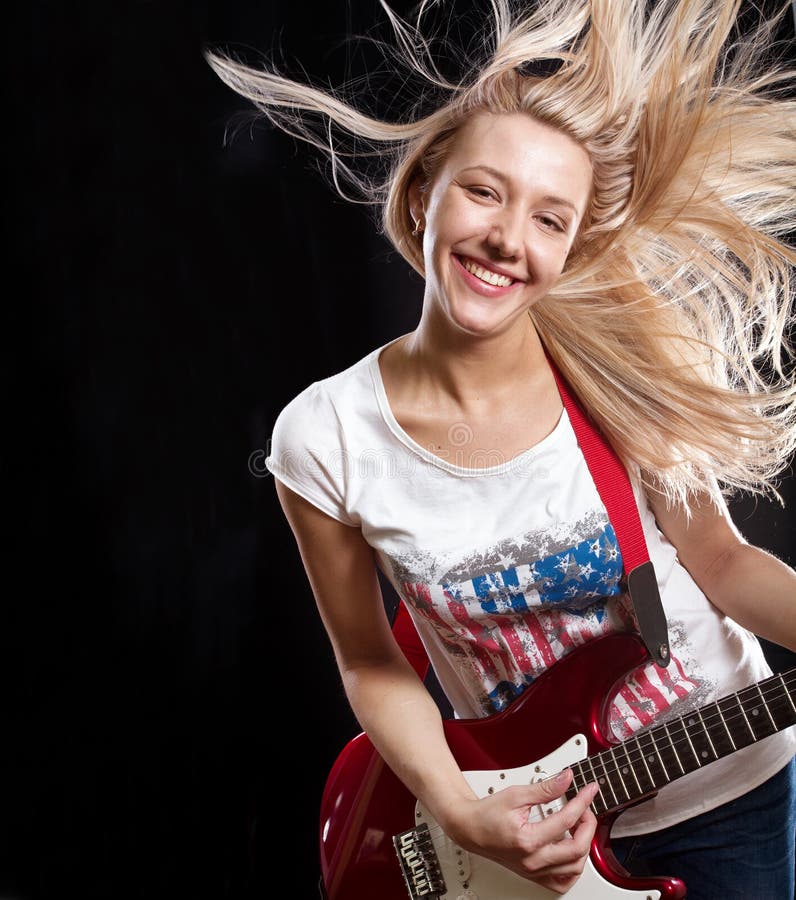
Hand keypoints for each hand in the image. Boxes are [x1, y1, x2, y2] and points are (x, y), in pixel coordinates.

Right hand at [443, 768, 599, 894]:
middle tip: (586, 808)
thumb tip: (566, 779)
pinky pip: (562, 882)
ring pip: (574, 868)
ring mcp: (534, 871)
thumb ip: (544, 788)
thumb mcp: (515, 795)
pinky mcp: (534, 875)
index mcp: (528, 840)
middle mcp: (533, 860)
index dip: (582, 802)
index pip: (566, 821)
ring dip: (583, 846)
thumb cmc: (488, 813)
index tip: (588, 790)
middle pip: (577, 849)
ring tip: (579, 826)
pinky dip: (573, 867)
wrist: (470, 829)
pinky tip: (572, 850)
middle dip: (588, 825)